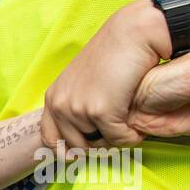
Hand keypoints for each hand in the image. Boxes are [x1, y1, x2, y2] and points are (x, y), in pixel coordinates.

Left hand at [42, 0, 172, 148]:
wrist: (134, 34)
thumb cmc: (115, 55)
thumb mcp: (84, 81)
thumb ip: (77, 105)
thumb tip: (81, 140)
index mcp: (54, 98)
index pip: (50, 140)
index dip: (67, 150)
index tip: (81, 154)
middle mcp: (61, 105)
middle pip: (77, 147)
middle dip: (99, 144)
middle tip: (118, 130)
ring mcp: (78, 109)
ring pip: (100, 145)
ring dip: (117, 138)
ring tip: (128, 120)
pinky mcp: (101, 111)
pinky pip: (119, 139)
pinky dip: (133, 135)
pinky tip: (139, 121)